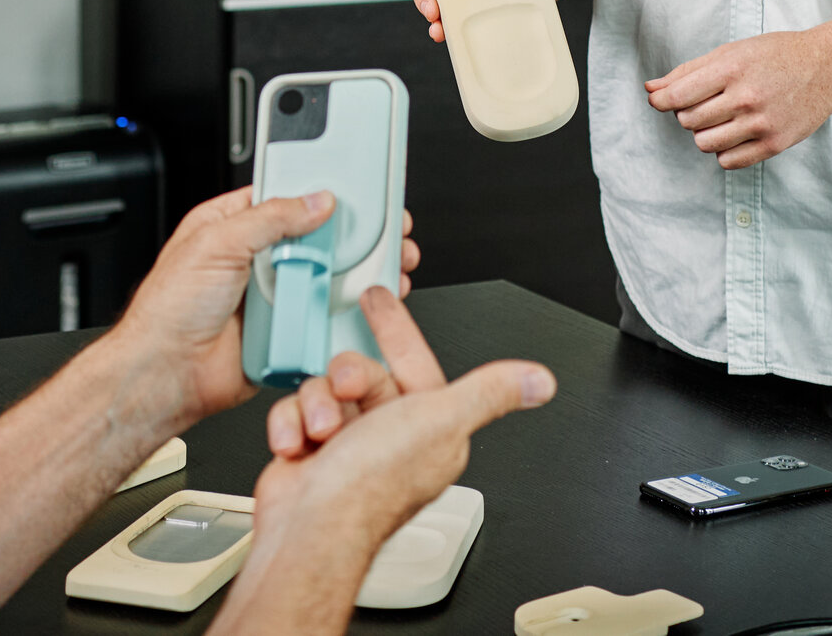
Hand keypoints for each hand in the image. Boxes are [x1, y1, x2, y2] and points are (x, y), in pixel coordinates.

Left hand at [105, 189, 421, 434]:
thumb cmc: (168, 310)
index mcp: (232, 225)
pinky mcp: (284, 329)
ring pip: (322, 277)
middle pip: (312, 237)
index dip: (318, 191)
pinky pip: (320, 316)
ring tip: (381, 265)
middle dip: (348, 235)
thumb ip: (268, 218)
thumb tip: (313, 202)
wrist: (166, 374)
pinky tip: (359, 304)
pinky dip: (339, 312)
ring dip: (350, 274)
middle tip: (380, 231)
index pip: (284, 197)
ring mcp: (272, 294)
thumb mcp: (216, 243)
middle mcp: (255, 259)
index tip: (353, 189)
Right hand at [223, 289, 553, 625]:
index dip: (396, 330)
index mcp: (430, 429)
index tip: (377, 301)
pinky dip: (291, 425)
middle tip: (344, 389)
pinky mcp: (311, 454)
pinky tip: (299, 444)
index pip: (414, 364)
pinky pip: (295, 412)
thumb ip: (489, 393)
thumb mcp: (442, 421)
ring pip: (325, 390)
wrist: (309, 530)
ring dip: (317, 405)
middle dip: (346, 378)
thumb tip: (539, 381)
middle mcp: (391, 438)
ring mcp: (348, 447)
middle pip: (363, 373)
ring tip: (322, 430)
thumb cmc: (371, 488)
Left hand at [644, 26, 831, 168]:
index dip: (661, 100)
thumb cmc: (775, 54)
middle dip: (687, 114)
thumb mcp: (732, 51)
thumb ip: (688, 71)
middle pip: (688, 121)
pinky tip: (734, 133)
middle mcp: (746, 97)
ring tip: (719, 119)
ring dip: (703, 133)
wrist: (828, 67)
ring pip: (704, 144)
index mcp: (732, 69)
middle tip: (704, 103)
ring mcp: (762, 123)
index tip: (658, 100)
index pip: (679, 95)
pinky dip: (723, 151)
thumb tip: (651, 89)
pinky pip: (728, 161)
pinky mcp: (774, 144)